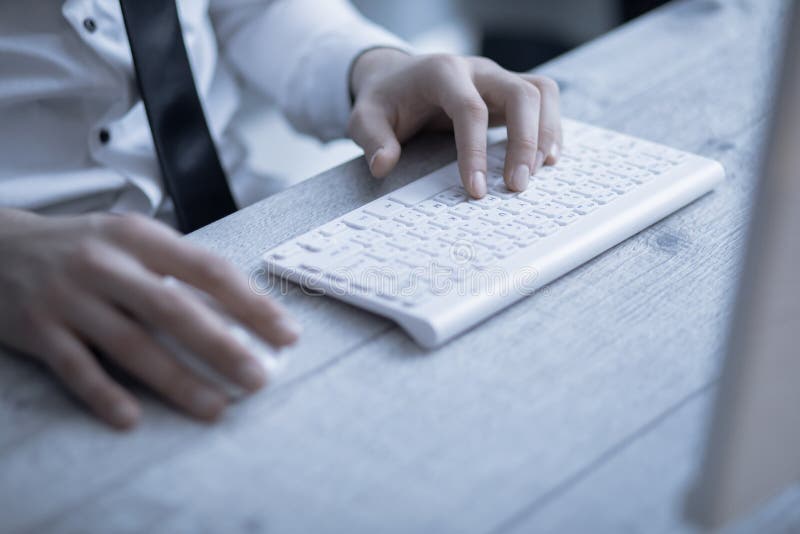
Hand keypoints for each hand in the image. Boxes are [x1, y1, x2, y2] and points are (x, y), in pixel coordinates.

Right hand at [0, 210, 299, 428]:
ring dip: (177, 379)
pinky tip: (131, 418)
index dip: (250, 302)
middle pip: (172, 308)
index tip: (284, 331)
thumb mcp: (129, 240)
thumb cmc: (81, 247)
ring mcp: (69, 296)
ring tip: (215, 406)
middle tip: (258, 377)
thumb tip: (239, 314)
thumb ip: (176, 270)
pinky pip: (75, 367)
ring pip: (131, 343)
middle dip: (221, 346)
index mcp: (139, 237)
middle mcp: (105, 263)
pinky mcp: (37, 328)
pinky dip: (104, 394)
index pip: (207, 269)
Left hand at [349, 49, 561, 197]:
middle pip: (521, 94)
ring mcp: (496, 79)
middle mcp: (477, 70)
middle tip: (516, 186)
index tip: (476, 190)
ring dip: (546, 133)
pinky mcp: (507, 92)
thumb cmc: (385, 100)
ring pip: (541, 93)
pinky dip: (550, 129)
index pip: (471, 110)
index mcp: (442, 73)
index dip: (476, 151)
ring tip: (536, 174)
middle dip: (525, 142)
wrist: (396, 77)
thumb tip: (384, 165)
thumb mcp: (365, 117)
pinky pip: (543, 101)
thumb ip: (372, 140)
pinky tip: (546, 160)